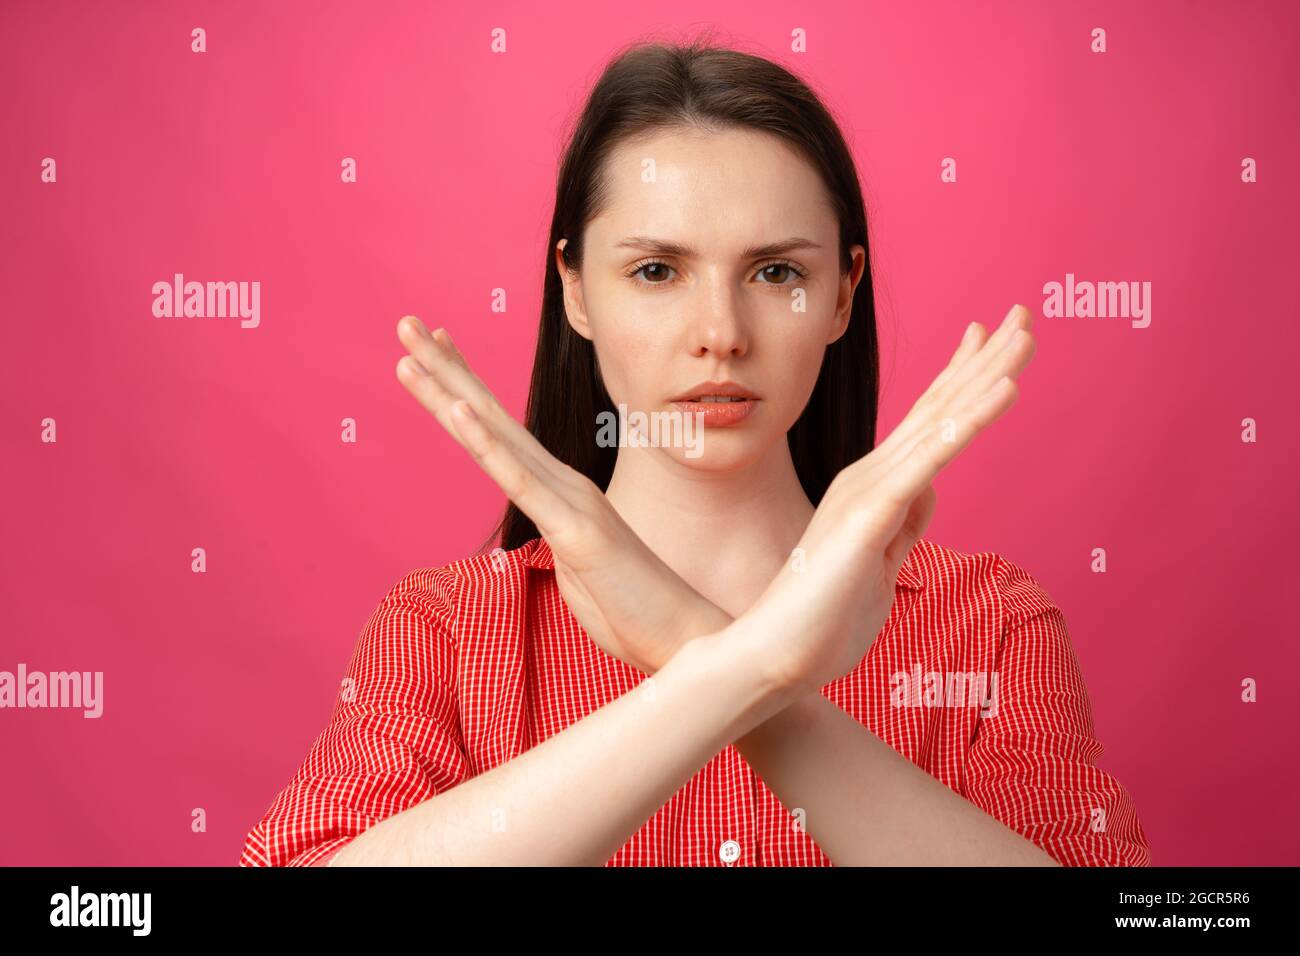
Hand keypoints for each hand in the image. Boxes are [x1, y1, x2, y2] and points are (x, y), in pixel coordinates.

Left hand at [393, 316, 726, 673]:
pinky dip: (488, 445)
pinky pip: (524, 483)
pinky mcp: (577, 532)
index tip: (435, 349)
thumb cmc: (636, 609)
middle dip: (445, 369)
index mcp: (563, 493)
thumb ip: (562, 542)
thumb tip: (553, 535)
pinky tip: (457, 410)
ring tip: (409, 351)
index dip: (466, 387)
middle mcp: (565, 484)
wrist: (688, 635)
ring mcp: (571, 503)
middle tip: (406, 323)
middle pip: (492, 419)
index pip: (503, 432)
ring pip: (497, 438)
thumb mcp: (581, 571)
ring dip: (450, 391)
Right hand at [732, 304, 1036, 694]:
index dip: (961, 376)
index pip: (926, 422)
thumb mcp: (880, 566)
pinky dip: (970, 419)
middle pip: (939, 405)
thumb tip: (930, 489)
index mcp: (873, 489)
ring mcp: (870, 491)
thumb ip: (903, 524)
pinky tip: (1004, 389)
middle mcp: (870, 477)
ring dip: (988, 373)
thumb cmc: (822, 621)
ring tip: (1026, 333)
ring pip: (941, 420)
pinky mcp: (872, 514)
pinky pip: (932, 459)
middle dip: (986, 357)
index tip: (989, 339)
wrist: (774, 657)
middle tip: (1024, 313)